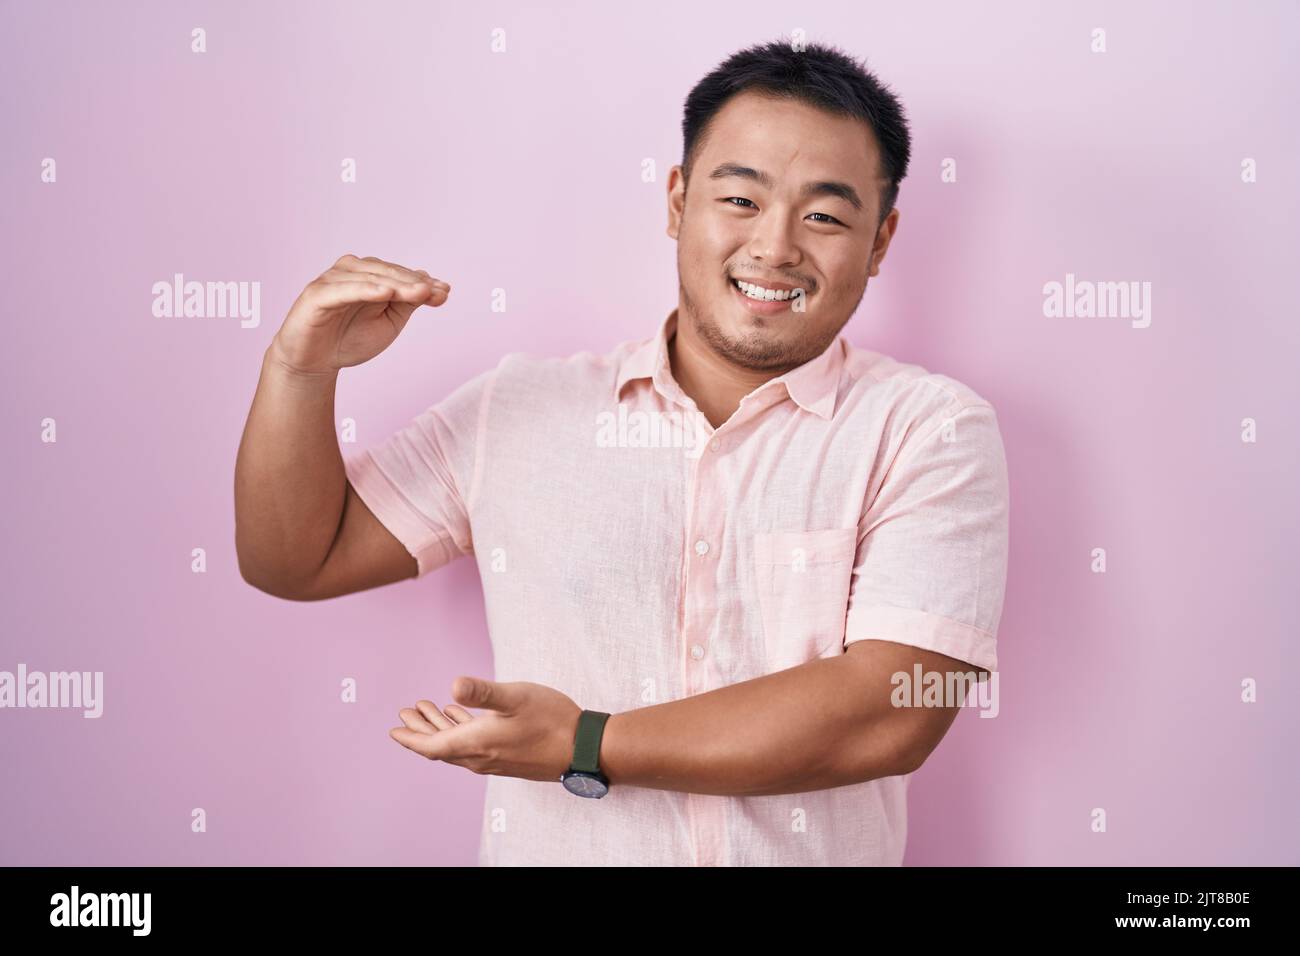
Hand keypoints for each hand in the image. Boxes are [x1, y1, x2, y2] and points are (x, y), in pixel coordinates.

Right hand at [270, 254, 450, 375]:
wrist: (314, 363)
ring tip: (419, 292)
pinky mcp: (317, 294)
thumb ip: (407, 302)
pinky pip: (344, 290)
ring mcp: (332, 280)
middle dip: (413, 282)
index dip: (423, 282)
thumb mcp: (388, 322)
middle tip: (436, 292)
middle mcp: (350, 271)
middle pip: (387, 272)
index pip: (400, 274)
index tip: (445, 292)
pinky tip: (386, 293)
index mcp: (369, 275)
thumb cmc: (350, 339)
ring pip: (369, 278)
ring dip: (395, 284)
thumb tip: (434, 286)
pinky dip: (365, 289)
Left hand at [389, 677, 582, 782]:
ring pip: (457, 746)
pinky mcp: (509, 757)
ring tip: (427, 710)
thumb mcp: (516, 697)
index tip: (394, 728)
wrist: (584, 749)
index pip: (432, 746)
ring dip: (440, 729)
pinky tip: (463, 717)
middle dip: (420, 730)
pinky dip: (461, 731)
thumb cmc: (552, 720)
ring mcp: (496, 759)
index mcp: (477, 743)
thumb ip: (483, 692)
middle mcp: (482, 756)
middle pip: (441, 747)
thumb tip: (453, 685)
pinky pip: (474, 747)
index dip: (411, 738)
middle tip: (406, 714)